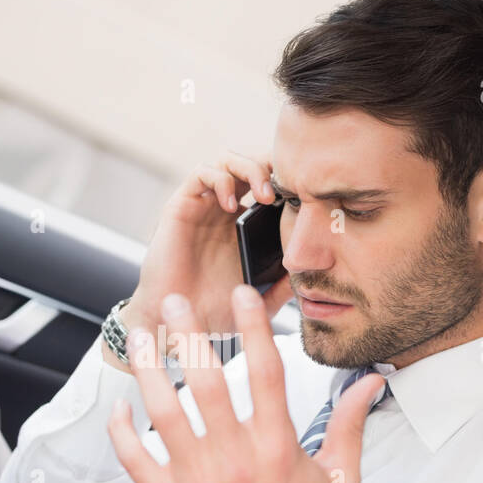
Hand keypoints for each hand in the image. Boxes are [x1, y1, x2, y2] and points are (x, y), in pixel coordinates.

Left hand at [107, 284, 383, 482]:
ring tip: (143, 338)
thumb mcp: (340, 480)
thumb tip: (370, 382)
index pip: (266, 373)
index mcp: (278, 448)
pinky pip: (136, 459)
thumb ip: (350, 426)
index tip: (242, 294)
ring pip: (165, 413)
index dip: (253, 328)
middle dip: (190, 335)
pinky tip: (122, 405)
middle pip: (207, 383)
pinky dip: (124, 430)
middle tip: (176, 301)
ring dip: (150, 370)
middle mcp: (236, 461)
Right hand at [118, 151, 292, 356]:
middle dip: (272, 166)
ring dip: (251, 168)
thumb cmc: (211, 312)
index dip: (287, 181)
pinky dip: (222, 180)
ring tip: (265, 194)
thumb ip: (281, 287)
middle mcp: (224, 210)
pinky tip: (232, 206)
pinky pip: (202, 173)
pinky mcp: (182, 206)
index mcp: (245, 225)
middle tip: (288, 190)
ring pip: (228, 159)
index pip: (269, 183)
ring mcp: (203, 206)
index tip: (308, 197)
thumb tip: (310, 274)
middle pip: (251, 162)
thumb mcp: (257, 300)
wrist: (173, 323)